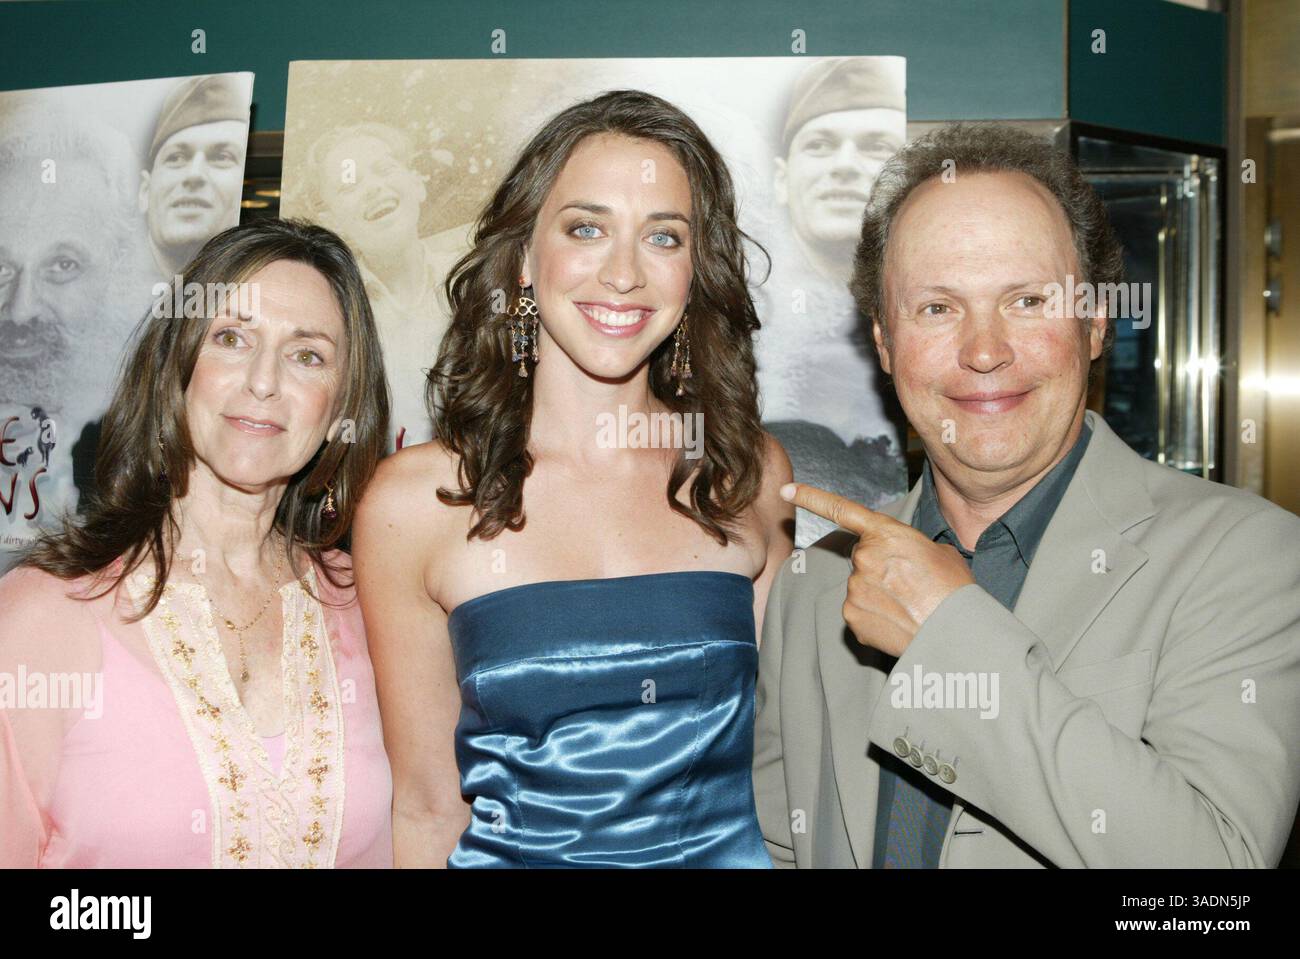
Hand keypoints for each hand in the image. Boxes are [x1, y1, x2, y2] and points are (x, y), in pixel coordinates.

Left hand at [782, 483, 974, 656]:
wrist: (953, 631)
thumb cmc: (953, 590)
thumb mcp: (940, 553)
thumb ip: (911, 547)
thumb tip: (904, 560)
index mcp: (886, 533)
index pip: (842, 509)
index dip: (811, 498)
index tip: (786, 489)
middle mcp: (863, 556)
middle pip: (863, 559)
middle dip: (881, 570)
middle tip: (911, 586)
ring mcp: (853, 587)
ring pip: (861, 587)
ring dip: (879, 595)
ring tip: (909, 606)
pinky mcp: (850, 616)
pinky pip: (858, 612)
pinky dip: (875, 618)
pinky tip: (897, 622)